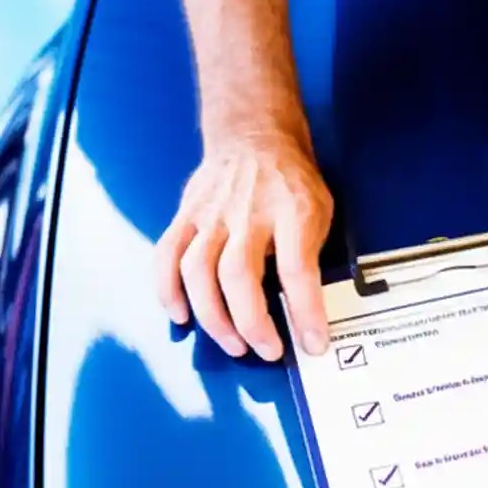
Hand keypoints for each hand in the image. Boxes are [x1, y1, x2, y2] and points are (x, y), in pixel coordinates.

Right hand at [155, 132, 333, 359]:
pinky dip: (168, 291)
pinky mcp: (185, 217)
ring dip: (213, 316)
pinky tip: (182, 315)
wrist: (252, 137)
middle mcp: (247, 213)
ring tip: (233, 344)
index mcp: (291, 211)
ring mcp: (210, 215)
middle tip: (269, 351)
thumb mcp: (320, 211)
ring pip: (198, 271)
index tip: (314, 343)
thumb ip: (313, 255)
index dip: (305, 312)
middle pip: (238, 275)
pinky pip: (167, 256)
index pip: (297, 269)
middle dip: (253, 323)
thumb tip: (311, 312)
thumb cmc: (290, 183)